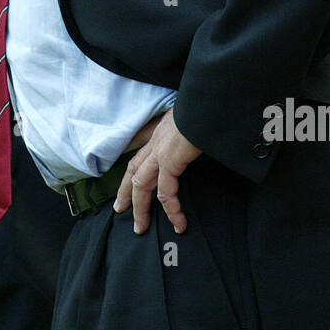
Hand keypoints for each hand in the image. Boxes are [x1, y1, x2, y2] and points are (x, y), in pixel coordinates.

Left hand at [113, 109, 201, 234]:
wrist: (208, 102)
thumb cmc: (205, 111)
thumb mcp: (194, 120)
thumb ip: (193, 133)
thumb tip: (203, 141)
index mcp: (162, 132)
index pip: (141, 151)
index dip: (132, 169)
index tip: (126, 184)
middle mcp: (156, 141)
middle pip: (134, 170)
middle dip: (126, 192)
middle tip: (120, 210)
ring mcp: (159, 151)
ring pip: (141, 185)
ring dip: (140, 208)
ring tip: (141, 227)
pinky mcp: (169, 160)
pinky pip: (165, 191)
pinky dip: (171, 209)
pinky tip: (178, 223)